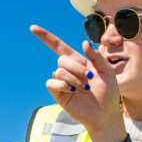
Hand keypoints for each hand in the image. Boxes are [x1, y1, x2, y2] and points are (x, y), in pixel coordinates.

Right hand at [30, 25, 125, 141]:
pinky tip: (72, 91)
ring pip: (59, 71)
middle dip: (77, 68)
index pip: (59, 46)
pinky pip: (52, 83)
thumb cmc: (109, 92)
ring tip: (85, 89)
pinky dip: (62, 85)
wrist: (106, 113)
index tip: (32, 28)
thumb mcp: (107, 71)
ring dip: (74, 79)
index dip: (46, 37)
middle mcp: (69, 70)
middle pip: (62, 59)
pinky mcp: (58, 94)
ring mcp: (62, 82)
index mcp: (79, 61)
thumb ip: (96, 56)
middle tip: (90, 80)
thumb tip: (83, 43)